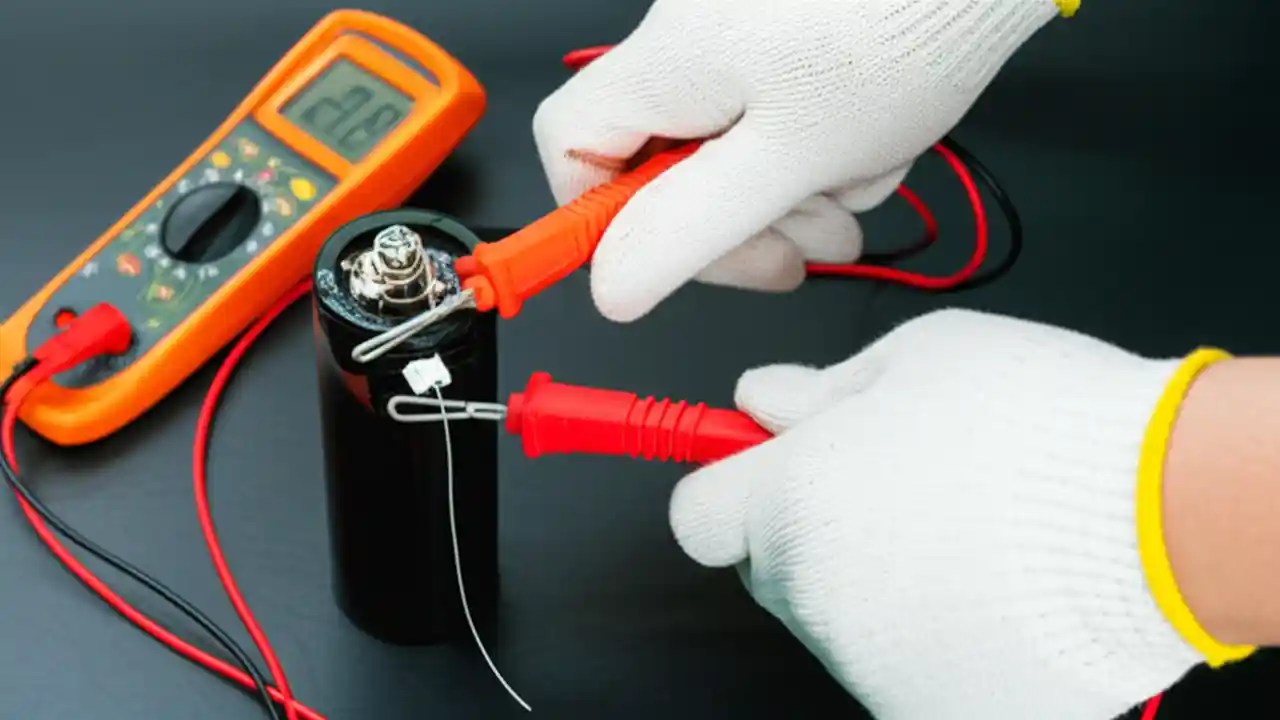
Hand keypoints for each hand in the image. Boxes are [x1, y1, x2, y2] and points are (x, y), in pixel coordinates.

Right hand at [534, 0, 1060, 321]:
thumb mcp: (789, 160)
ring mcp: (736, 34)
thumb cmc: (900, 39)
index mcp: (666, 60)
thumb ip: (691, 228)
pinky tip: (860, 153)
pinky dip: (810, 154)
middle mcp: (687, 36)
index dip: (602, 216)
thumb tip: (611, 285)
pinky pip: (770, 122)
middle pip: (659, 163)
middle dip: (732, 223)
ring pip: (727, 154)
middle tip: (795, 250)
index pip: (570, 143)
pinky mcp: (781, 38)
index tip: (668, 257)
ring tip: (850, 189)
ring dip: (786, 196)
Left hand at [669, 309, 1203, 719]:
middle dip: (807, 531)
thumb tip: (761, 399)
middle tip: (892, 492)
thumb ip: (819, 389)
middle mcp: (811, 589)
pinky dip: (925, 640)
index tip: (758, 474)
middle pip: (768, 569)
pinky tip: (985, 594)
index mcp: (791, 497)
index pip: (698, 516)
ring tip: (963, 537)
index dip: (728, 488)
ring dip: (872, 585)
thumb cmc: (1043, 423)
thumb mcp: (918, 358)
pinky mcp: (926, 710)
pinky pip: (898, 669)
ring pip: (835, 621)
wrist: (1162, 512)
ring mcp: (867, 663)